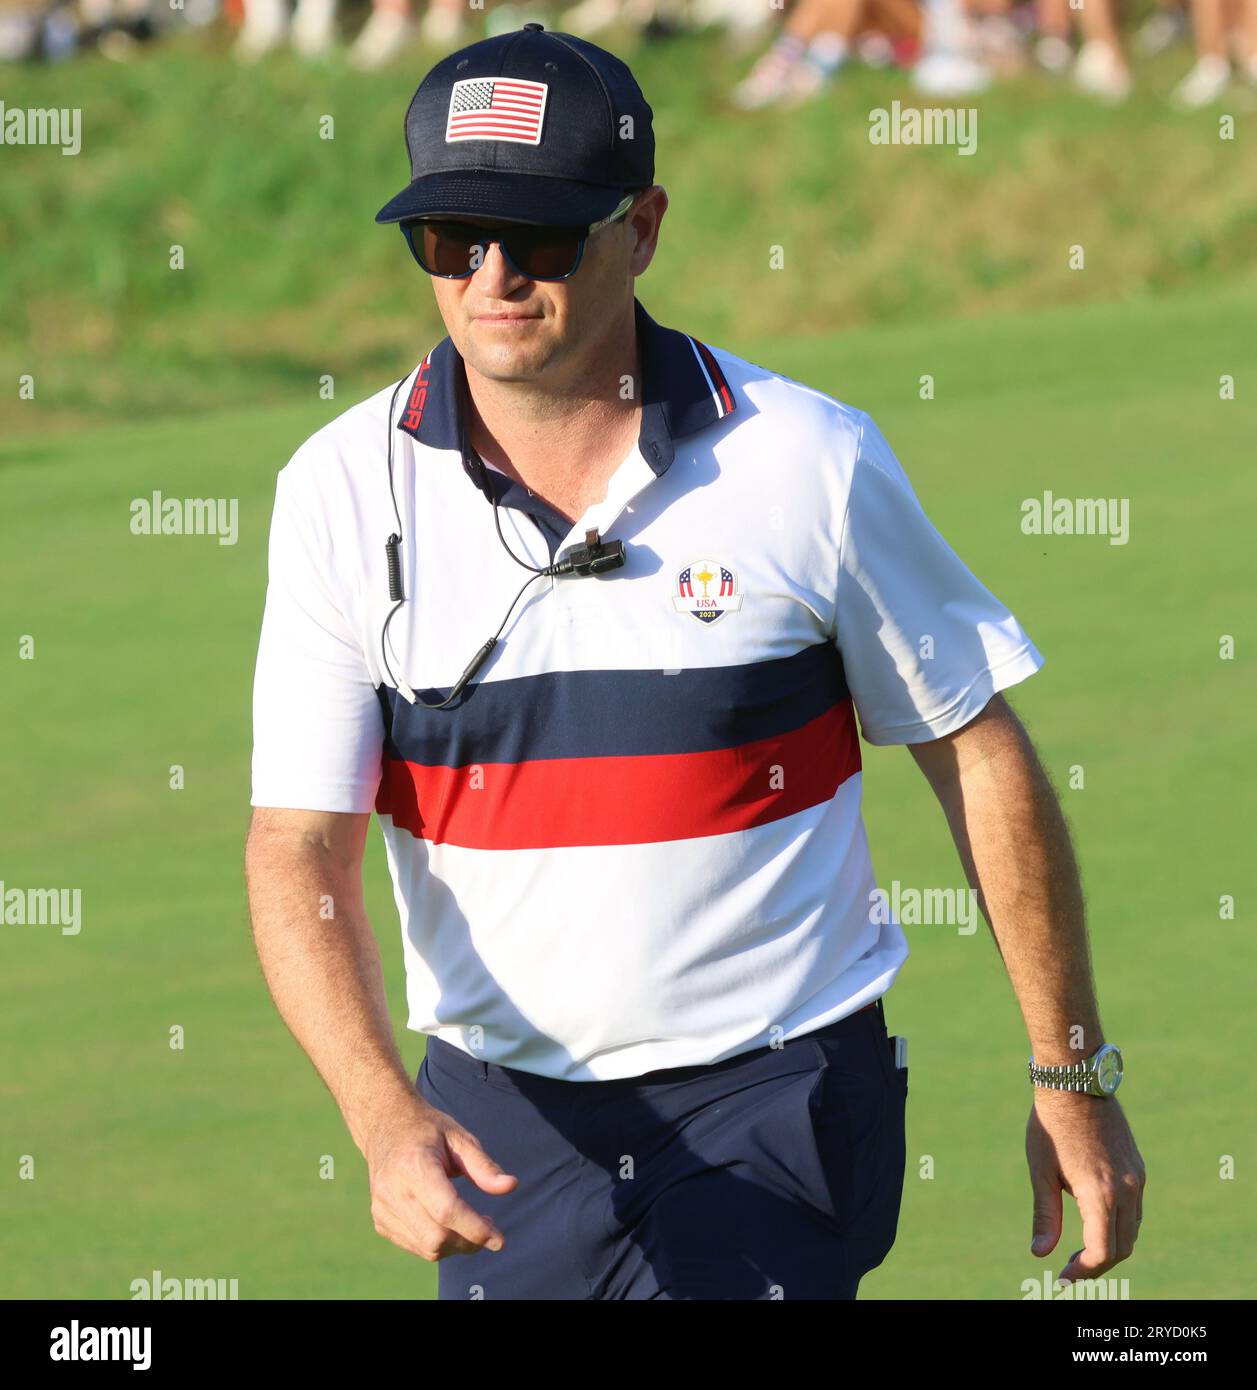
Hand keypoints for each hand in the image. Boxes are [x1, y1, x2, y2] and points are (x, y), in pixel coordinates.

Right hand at [364, 1097, 517, 1260]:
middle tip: (490, 1226)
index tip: (499, 1239)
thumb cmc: (428, 1131)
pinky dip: (439, 1244)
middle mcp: (393, 1190)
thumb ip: (483, 1166)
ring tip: (472, 1225)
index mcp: (414, 1165)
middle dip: (469, 1241)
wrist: (386, 1126)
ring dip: (457, 1245)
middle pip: (437, 1236)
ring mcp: (383, 1208)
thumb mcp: (459, 1138)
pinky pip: (416, 1246)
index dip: (474, 1229)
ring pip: (427, 1248)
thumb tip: (511, 1186)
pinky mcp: (380, 1221)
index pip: (446, 1210)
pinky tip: (450, 1225)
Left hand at [1026, 1091, 1145, 1284]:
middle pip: (1121, 1247)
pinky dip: (1120, 1225)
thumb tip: (1040, 1253)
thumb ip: (1046, 1215)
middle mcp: (1127, 1190)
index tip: (1063, 1277)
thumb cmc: (1051, 1126)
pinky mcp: (1138, 1168)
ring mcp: (1137, 1178)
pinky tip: (1096, 1222)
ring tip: (1082, 1250)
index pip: (1101, 1251)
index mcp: (1100, 1193)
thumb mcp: (1041, 1172)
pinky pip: (1136, 1209)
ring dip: (1111, 1246)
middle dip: (1097, 1264)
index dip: (1084, 1271)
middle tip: (1071, 1269)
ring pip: (1132, 1230)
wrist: (1075, 1084)